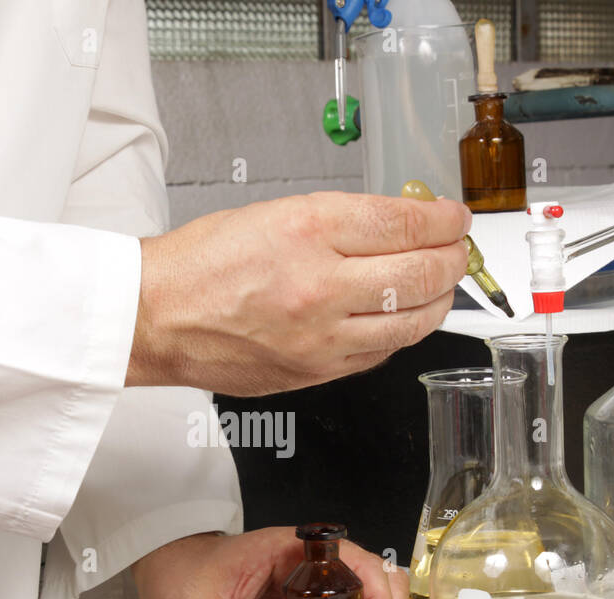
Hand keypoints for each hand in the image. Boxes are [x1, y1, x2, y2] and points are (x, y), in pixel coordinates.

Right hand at [128, 191, 470, 395]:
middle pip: (422, 273)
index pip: (406, 222)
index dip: (445, 220)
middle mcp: (321, 284)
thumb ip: (340, 220)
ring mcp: (322, 336)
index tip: (454, 218)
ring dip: (439, 301)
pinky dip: (402, 332)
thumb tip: (397, 225)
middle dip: (454, 259)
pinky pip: (382, 353)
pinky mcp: (317, 371)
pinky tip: (400, 318)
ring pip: (413, 322)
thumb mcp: (273, 212)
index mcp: (308, 230)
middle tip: (456, 250)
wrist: (157, 318)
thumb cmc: (201, 265)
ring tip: (439, 285)